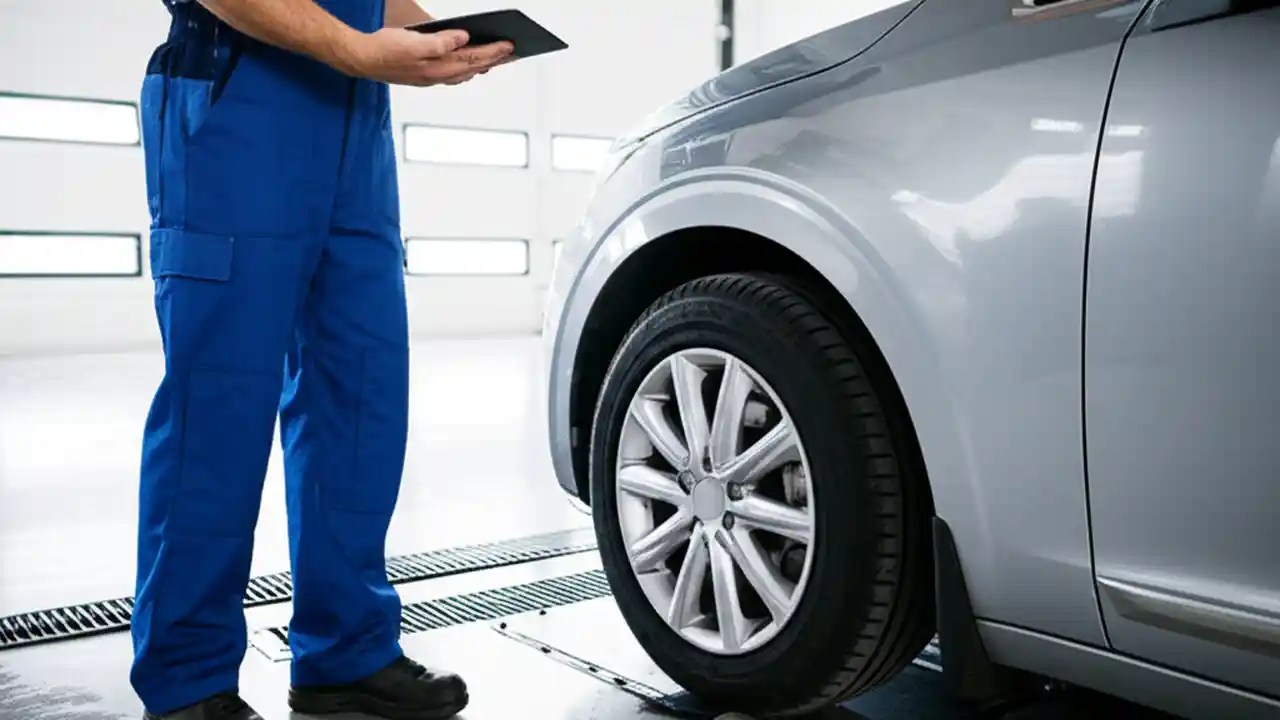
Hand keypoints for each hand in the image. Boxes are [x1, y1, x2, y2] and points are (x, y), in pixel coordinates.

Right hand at [342, 28, 513, 85]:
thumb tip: (463, 38)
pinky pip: (452, 73)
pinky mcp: (424, 75)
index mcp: (437, 66)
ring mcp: (431, 77)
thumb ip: (440, 42)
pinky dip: (465, 68)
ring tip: (495, 57)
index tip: (509, 45)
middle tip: (511, 52)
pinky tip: (468, 63)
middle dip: (493, 59)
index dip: (493, 51)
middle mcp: (437, 75)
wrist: (361, 60)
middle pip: (473, 67)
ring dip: (481, 65)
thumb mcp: (413, 41)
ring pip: (464, 72)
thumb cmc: (384, 49)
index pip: (473, 58)